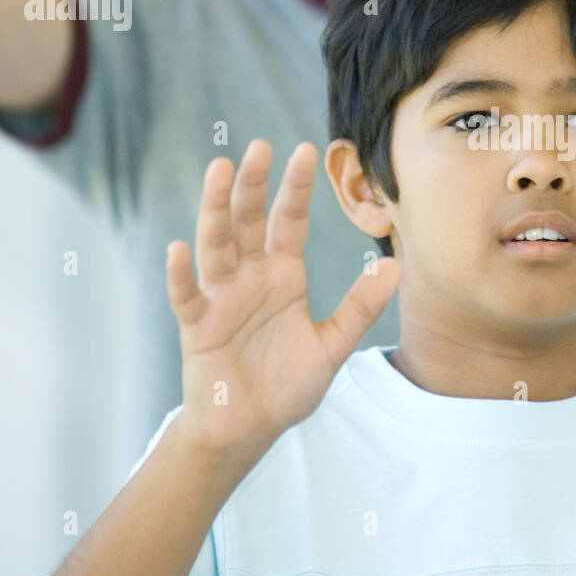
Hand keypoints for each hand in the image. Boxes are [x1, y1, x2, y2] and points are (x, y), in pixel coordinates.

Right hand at [165, 140, 400, 461]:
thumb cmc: (287, 384)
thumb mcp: (332, 344)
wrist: (249, 428)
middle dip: (253, 184)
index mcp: (283, 276)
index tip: (304, 150)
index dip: (295, 188)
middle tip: (258, 146)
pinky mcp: (197, 327)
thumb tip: (396, 266)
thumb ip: (361, 307)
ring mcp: (220, 299)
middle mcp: (250, 277)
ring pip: (216, 245)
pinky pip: (187, 297)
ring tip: (219, 171)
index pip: (289, 221)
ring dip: (216, 210)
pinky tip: (179, 249)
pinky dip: (181, 275)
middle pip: (249, 221)